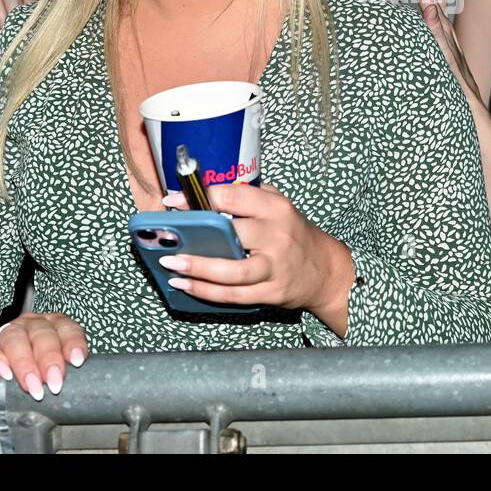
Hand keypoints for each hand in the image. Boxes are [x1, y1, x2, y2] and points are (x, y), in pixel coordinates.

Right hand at [0, 312, 87, 401]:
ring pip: (14, 337)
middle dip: (48, 358)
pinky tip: (0, 371)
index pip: (67, 327)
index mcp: (55, 325)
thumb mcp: (57, 369)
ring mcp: (8, 330)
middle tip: (53, 383)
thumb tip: (70, 388)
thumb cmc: (40, 372)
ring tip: (30, 384)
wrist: (12, 374)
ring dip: (23, 362)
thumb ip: (64, 371)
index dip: (72, 342)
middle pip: (41, 333)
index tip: (77, 361)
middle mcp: (32, 324)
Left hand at [156, 183, 353, 319]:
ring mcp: (275, 266)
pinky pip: (233, 295)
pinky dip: (206, 292)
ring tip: (171, 264)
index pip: (233, 196)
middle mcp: (277, 235)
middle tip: (165, 237)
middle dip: (194, 235)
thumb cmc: (293, 233)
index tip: (174, 201)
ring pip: (232, 271)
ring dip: (198, 268)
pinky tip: (185, 285)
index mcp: (276, 208)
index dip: (200, 198)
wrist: (325, 269)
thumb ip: (246, 197)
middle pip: (231, 233)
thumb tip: (199, 196)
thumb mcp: (277, 206)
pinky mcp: (271, 292)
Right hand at [405, 0, 482, 103]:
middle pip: (432, 0)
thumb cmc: (458, 87)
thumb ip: (438, 34)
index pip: (429, 1)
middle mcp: (446, 33)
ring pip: (436, 8)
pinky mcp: (445, 49)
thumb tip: (431, 9)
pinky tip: (432, 8)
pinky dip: (434, 11)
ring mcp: (446, 40)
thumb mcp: (446, 58)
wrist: (469, 106)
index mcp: (443, 32)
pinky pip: (439, 24)